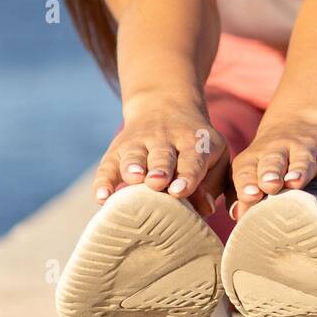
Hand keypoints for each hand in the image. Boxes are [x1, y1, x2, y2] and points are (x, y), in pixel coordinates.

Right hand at [93, 98, 230, 218]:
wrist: (164, 107)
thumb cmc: (195, 148)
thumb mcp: (213, 157)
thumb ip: (211, 184)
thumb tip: (205, 210)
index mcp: (194, 142)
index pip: (192, 159)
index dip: (187, 175)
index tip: (180, 191)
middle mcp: (165, 139)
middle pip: (162, 155)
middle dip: (159, 169)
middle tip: (157, 182)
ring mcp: (139, 143)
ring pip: (134, 156)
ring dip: (132, 168)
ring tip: (133, 179)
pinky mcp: (117, 150)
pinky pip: (107, 166)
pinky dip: (103, 182)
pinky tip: (102, 197)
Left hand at [229, 112, 316, 220]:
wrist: (298, 120)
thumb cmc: (269, 163)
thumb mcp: (253, 171)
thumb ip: (243, 194)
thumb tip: (237, 215)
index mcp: (255, 156)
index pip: (247, 168)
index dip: (247, 182)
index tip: (250, 195)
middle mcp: (279, 148)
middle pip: (274, 159)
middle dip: (271, 171)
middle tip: (269, 184)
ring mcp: (306, 146)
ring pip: (303, 158)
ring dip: (299, 170)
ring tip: (296, 183)